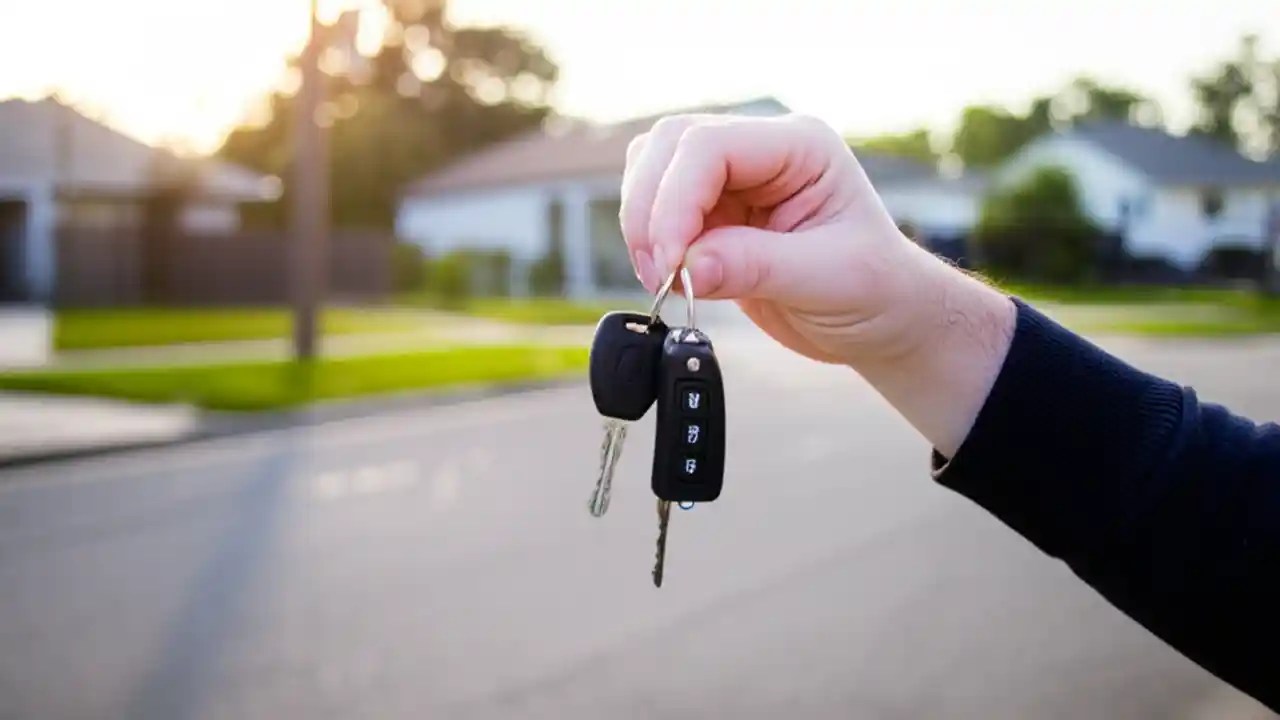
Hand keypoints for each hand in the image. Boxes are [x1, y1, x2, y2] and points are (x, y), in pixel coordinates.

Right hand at [619, 113, 1015, 455]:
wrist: (881, 318)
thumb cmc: (875, 289)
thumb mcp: (827, 280)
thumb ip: (754, 267)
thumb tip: (685, 267)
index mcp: (800, 146)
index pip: (710, 146)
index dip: (676, 200)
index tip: (670, 262)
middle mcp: (761, 151)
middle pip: (670, 145)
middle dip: (650, 210)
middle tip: (659, 274)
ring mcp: (733, 179)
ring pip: (653, 169)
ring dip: (642, 222)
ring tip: (663, 278)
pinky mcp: (712, 213)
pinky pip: (657, 209)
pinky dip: (649, 241)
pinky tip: (670, 277)